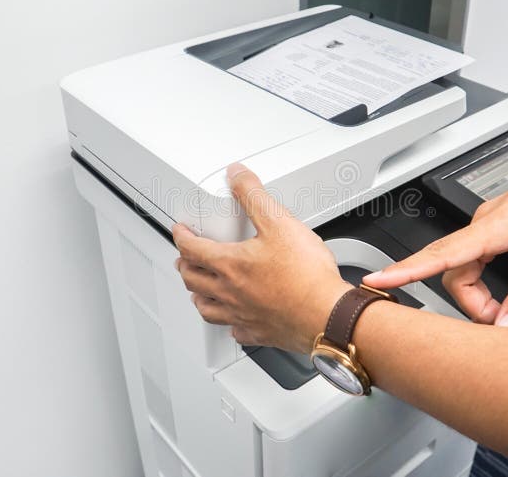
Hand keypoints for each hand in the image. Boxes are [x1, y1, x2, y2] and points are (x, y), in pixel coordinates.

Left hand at [173, 163, 350, 352]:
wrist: (326, 314)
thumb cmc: (306, 276)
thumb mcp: (279, 222)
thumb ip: (254, 195)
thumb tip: (237, 176)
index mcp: (231, 265)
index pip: (193, 249)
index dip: (181, 236)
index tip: (180, 231)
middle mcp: (231, 292)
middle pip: (193, 280)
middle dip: (185, 265)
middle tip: (185, 258)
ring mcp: (243, 315)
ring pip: (207, 309)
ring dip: (198, 296)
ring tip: (198, 290)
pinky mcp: (260, 332)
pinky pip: (235, 331)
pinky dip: (229, 324)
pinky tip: (234, 321)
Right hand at [363, 138, 507, 326]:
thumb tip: (507, 325)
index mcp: (497, 225)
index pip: (441, 252)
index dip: (406, 269)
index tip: (377, 279)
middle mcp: (486, 222)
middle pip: (455, 271)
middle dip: (473, 303)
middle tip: (506, 322)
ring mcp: (490, 223)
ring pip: (466, 268)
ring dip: (482, 294)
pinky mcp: (497, 227)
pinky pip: (476, 259)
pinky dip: (487, 280)